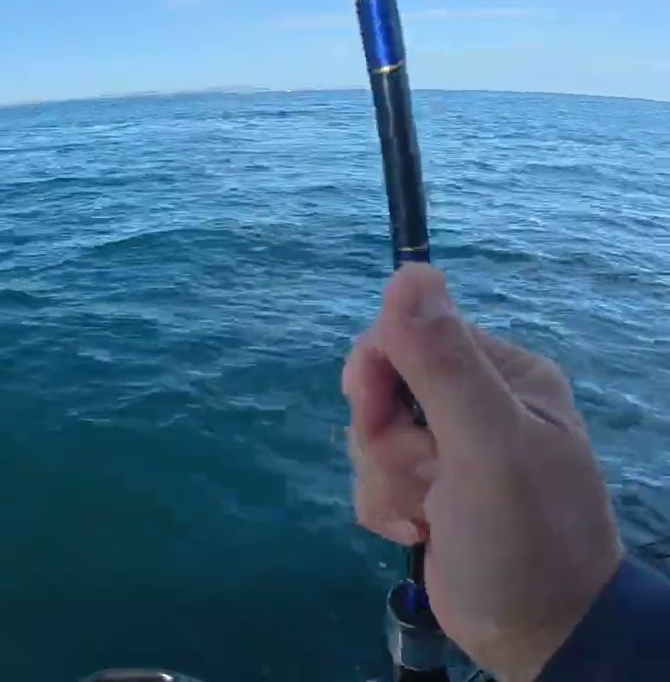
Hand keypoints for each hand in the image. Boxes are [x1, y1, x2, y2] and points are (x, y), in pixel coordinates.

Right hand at [342, 263, 621, 681]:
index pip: (410, 333)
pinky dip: (382, 505)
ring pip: (369, 436)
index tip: (375, 410)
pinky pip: (371, 477)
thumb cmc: (524, 535)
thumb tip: (408, 272)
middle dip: (381, 436)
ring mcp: (449, 451)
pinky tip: (416, 530)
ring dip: (384, 478)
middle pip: (380, 386)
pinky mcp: (427, 492)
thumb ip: (443, 363)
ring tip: (426, 510)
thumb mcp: (487, 444)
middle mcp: (476, 404)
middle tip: (420, 472)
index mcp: (503, 374)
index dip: (379, 369)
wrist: (538, 636)